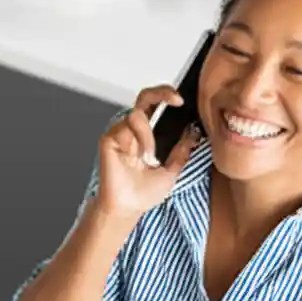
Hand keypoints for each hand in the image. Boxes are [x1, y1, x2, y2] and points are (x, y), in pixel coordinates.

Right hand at [94, 85, 200, 219]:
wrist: (128, 208)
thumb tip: (193, 132)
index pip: (155, 104)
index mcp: (146, 133)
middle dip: (161, 92)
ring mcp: (119, 133)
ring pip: (137, 114)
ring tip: (149, 155)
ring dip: (148, 134)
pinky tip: (139, 157)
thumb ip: (182, 150)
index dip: (166, 96)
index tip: (181, 101)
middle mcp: (132, 130)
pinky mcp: (108, 139)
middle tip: (176, 100)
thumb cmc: (143, 193)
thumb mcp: (172, 170)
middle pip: (144, 97)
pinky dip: (138, 140)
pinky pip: (125, 126)